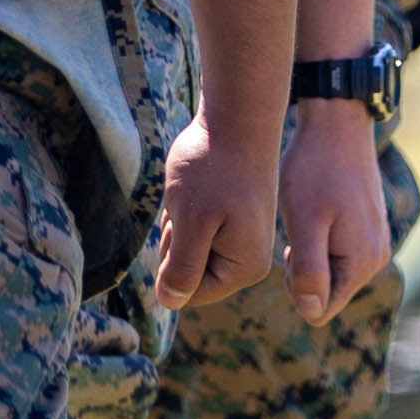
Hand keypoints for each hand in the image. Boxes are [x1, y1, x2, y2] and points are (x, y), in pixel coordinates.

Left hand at [151, 110, 280, 312]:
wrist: (238, 116)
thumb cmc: (214, 168)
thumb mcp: (191, 221)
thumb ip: (181, 267)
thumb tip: (170, 302)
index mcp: (245, 267)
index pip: (190, 294)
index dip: (172, 263)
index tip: (185, 225)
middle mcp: (249, 258)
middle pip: (189, 273)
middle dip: (176, 241)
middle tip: (191, 204)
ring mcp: (243, 237)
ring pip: (188, 247)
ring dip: (180, 222)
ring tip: (196, 192)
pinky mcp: (233, 217)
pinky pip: (196, 226)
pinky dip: (187, 208)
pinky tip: (200, 185)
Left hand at [275, 98, 391, 325]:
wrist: (337, 122)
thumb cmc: (316, 170)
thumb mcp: (306, 222)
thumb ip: (309, 270)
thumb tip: (311, 313)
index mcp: (363, 262)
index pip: (320, 309)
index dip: (295, 287)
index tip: (285, 250)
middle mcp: (377, 257)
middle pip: (326, 291)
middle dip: (301, 272)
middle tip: (289, 232)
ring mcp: (374, 240)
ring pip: (329, 270)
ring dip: (308, 254)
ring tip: (299, 219)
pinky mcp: (367, 225)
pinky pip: (337, 250)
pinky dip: (318, 238)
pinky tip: (309, 211)